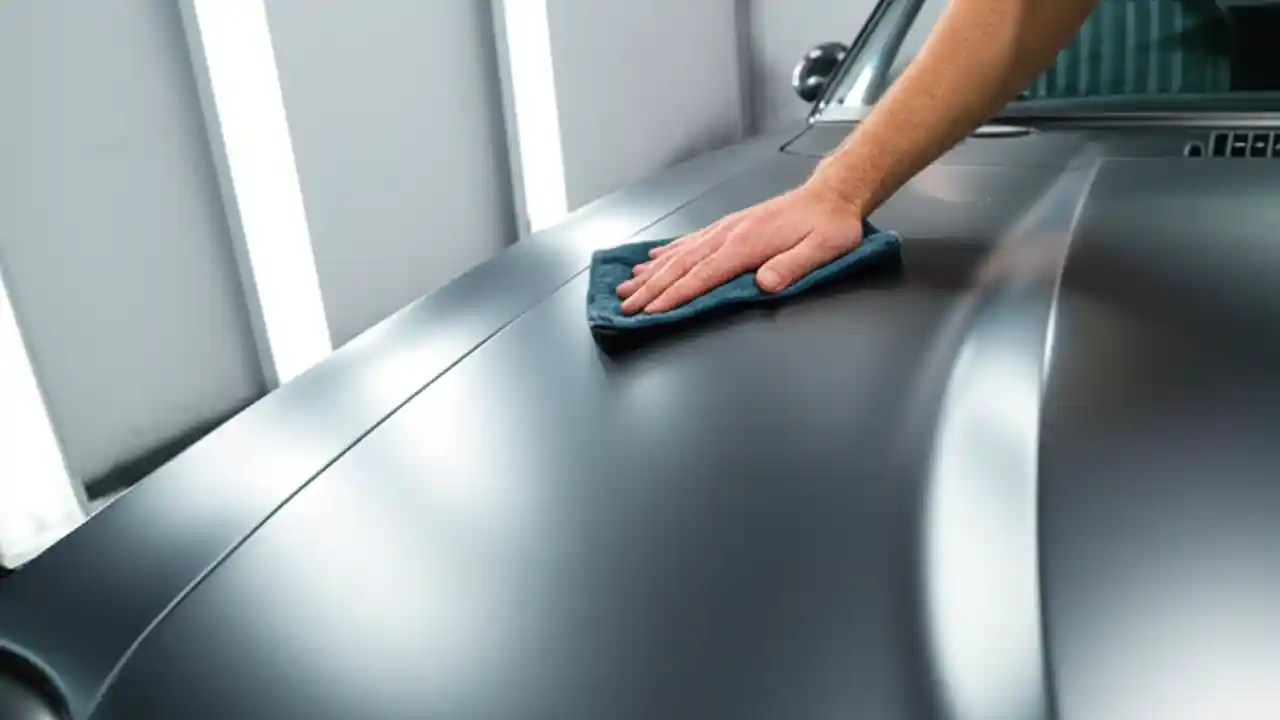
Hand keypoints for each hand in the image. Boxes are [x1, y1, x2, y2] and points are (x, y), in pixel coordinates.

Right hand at [615, 182, 864, 314]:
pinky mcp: (728, 227)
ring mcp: (726, 229)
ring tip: (626, 285)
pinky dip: (668, 251)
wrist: (831, 196)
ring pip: (680, 253)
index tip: (650, 310)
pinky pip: (690, 241)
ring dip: (651, 271)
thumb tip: (766, 284)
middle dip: (650, 288)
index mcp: (748, 244)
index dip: (674, 295)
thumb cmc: (829, 225)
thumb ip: (792, 266)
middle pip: (681, 265)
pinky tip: (653, 258)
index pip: (703, 275)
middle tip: (625, 305)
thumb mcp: (823, 249)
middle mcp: (730, 234)